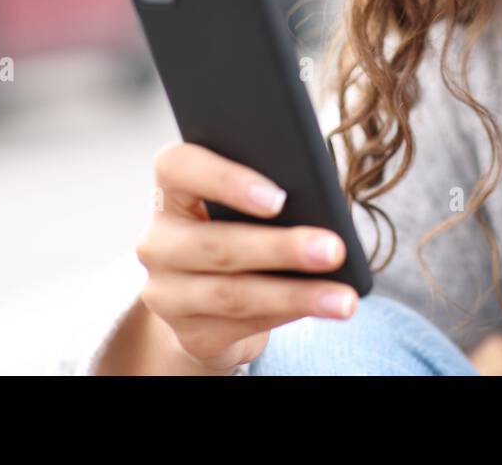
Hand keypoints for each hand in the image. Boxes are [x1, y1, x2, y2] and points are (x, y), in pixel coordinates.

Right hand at [132, 142, 361, 372]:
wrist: (213, 302)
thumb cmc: (243, 229)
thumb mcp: (247, 206)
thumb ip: (268, 192)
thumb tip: (320, 205)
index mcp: (171, 191)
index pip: (177, 166)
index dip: (225, 179)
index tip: (279, 198)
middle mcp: (158, 242)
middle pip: (216, 244)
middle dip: (281, 248)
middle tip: (333, 248)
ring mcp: (167, 293)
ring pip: (233, 294)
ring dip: (296, 294)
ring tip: (342, 297)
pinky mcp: (190, 334)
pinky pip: (243, 326)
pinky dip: (289, 315)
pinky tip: (322, 308)